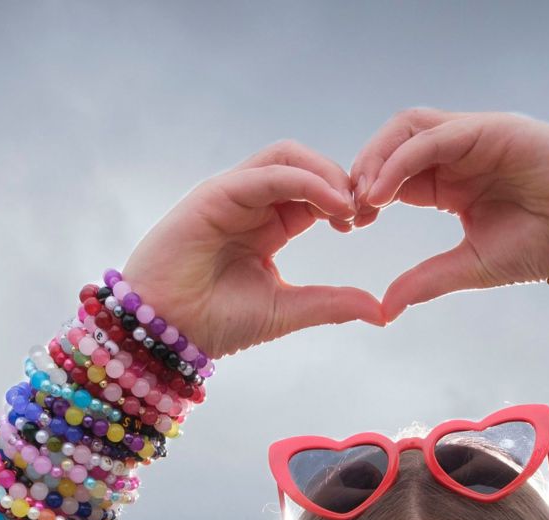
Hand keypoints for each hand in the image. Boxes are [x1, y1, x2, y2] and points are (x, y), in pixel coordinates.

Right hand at [118, 141, 381, 360]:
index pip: (314, 192)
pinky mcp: (215, 193)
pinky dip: (305, 182)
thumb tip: (381, 311)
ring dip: (326, 174)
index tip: (367, 222)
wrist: (167, 334)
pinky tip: (330, 205)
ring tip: (351, 205)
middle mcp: (250, 202)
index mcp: (268, 225)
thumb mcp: (288, 309)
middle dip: (341, 181)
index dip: (345, 200)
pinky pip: (268, 174)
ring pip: (288, 157)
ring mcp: (232, 194)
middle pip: (305, 165)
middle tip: (366, 209)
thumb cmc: (215, 323)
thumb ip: (332, 303)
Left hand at [345, 108, 548, 323]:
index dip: (366, 196)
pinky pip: (433, 135)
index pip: (393, 177)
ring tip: (364, 197)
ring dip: (378, 159)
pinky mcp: (487, 128)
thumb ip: (426, 281)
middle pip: (392, 146)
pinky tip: (386, 190)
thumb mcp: (470, 266)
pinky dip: (402, 159)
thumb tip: (384, 309)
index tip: (349, 224)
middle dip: (363, 173)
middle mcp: (456, 154)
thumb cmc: (540, 246)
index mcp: (448, 184)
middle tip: (347, 210)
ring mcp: (471, 137)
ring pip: (407, 129)